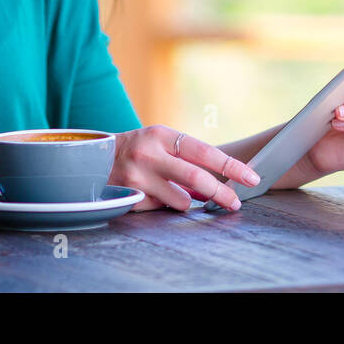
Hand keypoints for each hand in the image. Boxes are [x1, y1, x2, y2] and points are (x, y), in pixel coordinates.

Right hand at [109, 125, 260, 212]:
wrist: (93, 160)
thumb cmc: (138, 149)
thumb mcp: (160, 143)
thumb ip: (188, 158)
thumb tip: (223, 180)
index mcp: (161, 135)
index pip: (205, 152)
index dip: (231, 167)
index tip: (251, 178)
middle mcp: (148, 154)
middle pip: (196, 179)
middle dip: (221, 194)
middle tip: (235, 203)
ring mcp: (136, 178)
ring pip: (181, 201)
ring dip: (187, 201)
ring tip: (175, 191)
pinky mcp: (129, 198)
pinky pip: (161, 209)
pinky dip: (165, 205)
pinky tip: (152, 195)